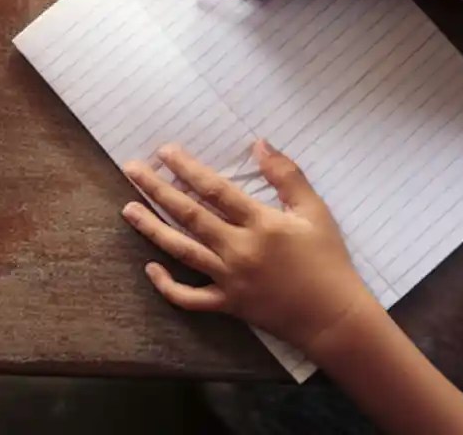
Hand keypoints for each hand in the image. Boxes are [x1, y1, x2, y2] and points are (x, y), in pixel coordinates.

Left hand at [120, 139, 375, 353]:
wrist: (335, 318)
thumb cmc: (328, 261)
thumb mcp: (314, 212)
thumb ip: (287, 176)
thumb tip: (260, 143)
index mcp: (261, 224)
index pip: (215, 190)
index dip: (187, 169)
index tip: (165, 152)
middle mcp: (239, 250)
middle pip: (189, 215)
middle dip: (157, 190)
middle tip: (131, 169)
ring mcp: (230, 279)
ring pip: (181, 251)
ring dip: (152, 228)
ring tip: (127, 209)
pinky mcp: (227, 304)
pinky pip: (189, 298)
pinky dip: (167, 286)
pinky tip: (150, 268)